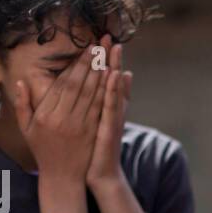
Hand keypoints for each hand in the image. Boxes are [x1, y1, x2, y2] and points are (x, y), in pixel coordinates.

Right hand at [15, 42, 107, 187]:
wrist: (62, 178)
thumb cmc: (43, 152)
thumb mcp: (27, 129)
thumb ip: (23, 105)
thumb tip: (20, 81)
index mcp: (46, 115)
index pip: (63, 84)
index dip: (75, 66)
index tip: (84, 50)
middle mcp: (63, 118)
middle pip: (79, 85)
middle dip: (90, 63)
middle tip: (99, 44)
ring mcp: (79, 126)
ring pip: (91, 94)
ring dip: (100, 73)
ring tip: (107, 54)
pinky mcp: (91, 133)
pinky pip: (99, 109)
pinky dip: (106, 92)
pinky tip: (112, 79)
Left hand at [87, 37, 132, 188]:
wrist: (103, 176)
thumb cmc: (96, 152)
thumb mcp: (100, 126)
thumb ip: (103, 107)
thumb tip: (108, 91)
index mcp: (108, 109)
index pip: (108, 80)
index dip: (108, 61)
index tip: (106, 41)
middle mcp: (114, 111)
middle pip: (113, 80)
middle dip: (112, 57)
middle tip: (111, 36)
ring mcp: (114, 119)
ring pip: (114, 89)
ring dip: (114, 67)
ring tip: (114, 47)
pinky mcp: (111, 128)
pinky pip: (111, 105)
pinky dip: (114, 89)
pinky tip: (114, 74)